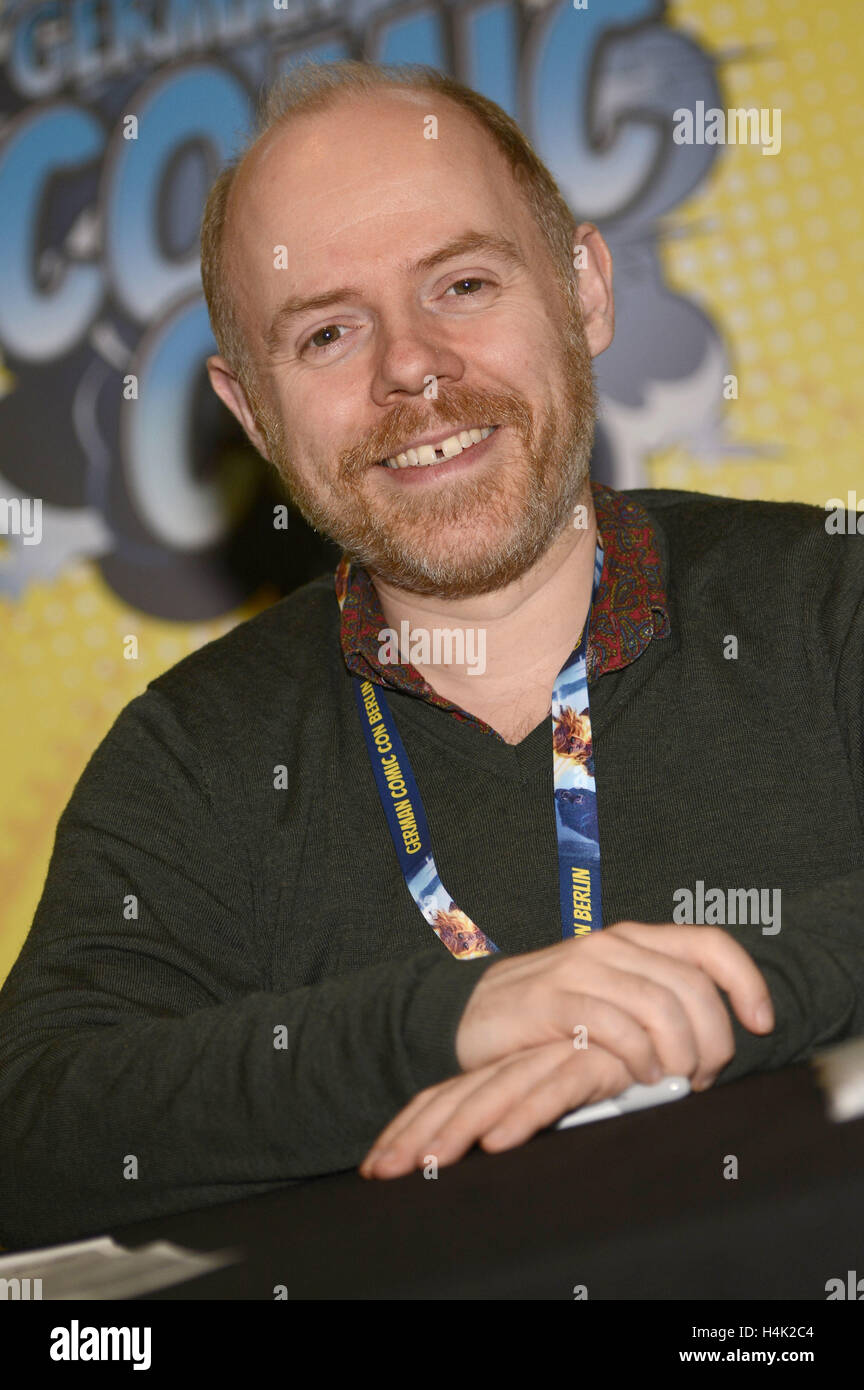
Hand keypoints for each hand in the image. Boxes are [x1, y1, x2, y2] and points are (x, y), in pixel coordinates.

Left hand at [360, 1038, 635, 1178]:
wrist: (662, 1013)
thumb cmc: (620, 1058)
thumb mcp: (559, 1086)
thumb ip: (529, 1105)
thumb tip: (486, 1146)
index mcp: (511, 1064)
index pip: (452, 1096)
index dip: (413, 1126)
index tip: (378, 1163)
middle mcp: (527, 1057)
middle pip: (463, 1096)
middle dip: (417, 1134)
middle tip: (381, 1170)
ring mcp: (558, 1053)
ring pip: (499, 1093)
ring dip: (457, 1130)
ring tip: (426, 1165)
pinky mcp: (596, 1058)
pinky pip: (556, 1088)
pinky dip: (526, 1114)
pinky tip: (498, 1142)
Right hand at [455, 922, 773, 1090]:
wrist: (474, 1016)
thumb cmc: (555, 1016)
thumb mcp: (614, 997)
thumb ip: (658, 1001)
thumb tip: (721, 1036)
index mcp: (634, 940)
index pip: (709, 944)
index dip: (746, 981)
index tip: (761, 1023)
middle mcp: (612, 945)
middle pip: (693, 986)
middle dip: (714, 1039)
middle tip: (704, 1076)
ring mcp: (582, 968)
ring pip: (662, 1008)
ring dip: (680, 1055)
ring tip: (673, 1081)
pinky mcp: (555, 999)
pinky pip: (618, 1028)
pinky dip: (639, 1059)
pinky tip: (637, 1077)